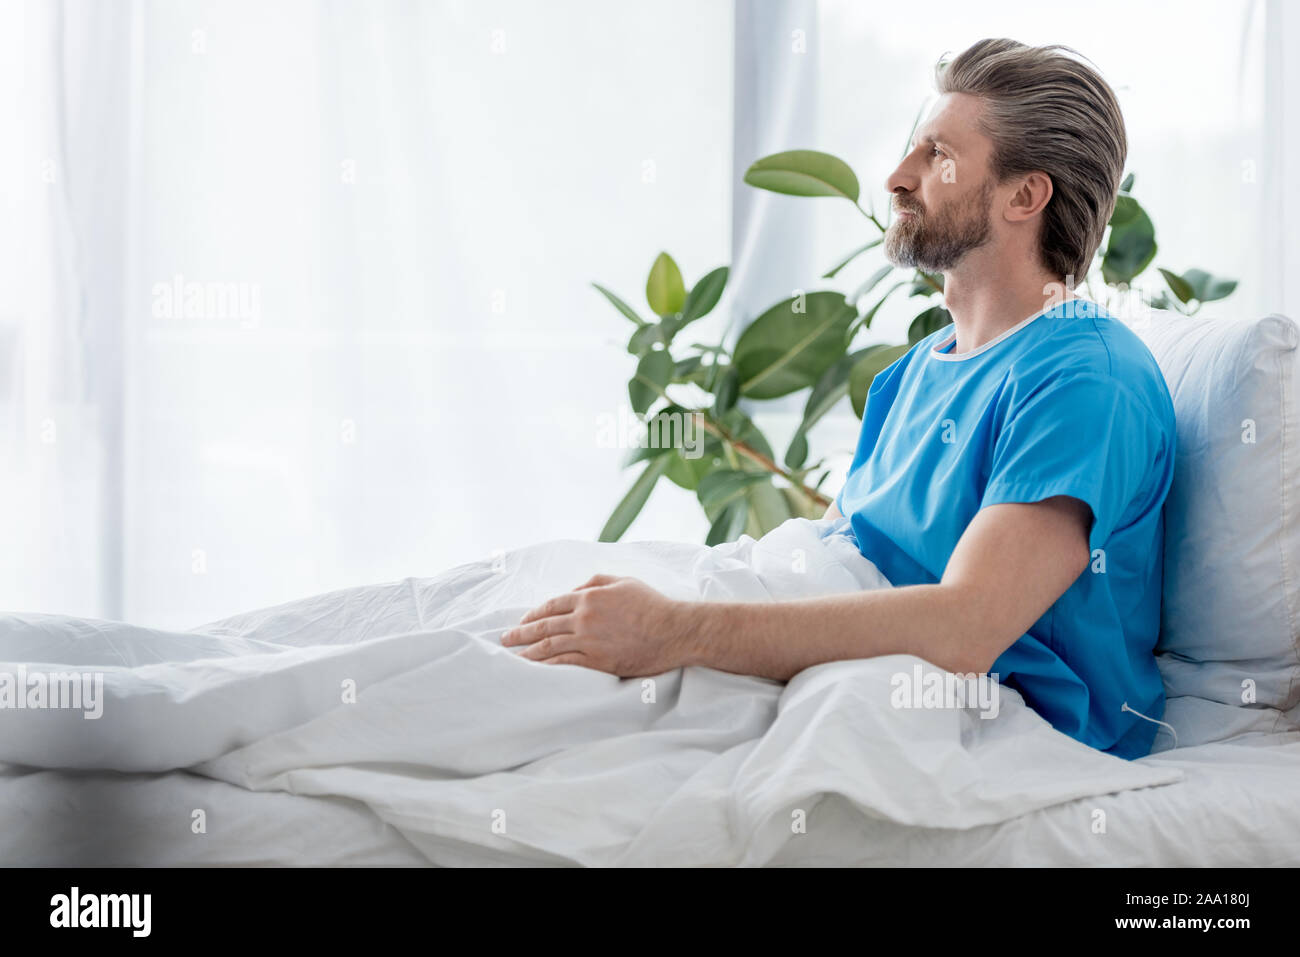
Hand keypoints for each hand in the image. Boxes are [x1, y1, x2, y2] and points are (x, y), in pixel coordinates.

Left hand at [501, 574, 692, 675]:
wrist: (674, 631)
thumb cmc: (652, 604)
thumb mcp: (624, 582)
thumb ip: (596, 582)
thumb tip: (574, 591)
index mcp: (589, 596)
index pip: (552, 604)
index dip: (534, 613)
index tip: (522, 621)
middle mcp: (585, 617)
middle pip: (545, 625)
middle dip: (521, 633)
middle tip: (505, 640)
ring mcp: (590, 640)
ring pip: (550, 646)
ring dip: (529, 652)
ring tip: (513, 657)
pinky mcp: (598, 661)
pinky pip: (566, 664)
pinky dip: (548, 666)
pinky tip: (536, 670)